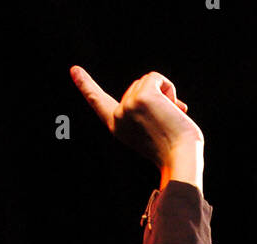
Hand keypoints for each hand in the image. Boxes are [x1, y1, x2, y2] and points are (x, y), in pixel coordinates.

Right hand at [69, 66, 203, 170]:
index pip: (99, 103)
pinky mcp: (143, 98)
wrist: (182, 161)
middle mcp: (119, 116)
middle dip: (157, 98)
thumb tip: (178, 107)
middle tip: (169, 123)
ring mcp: (129, 106)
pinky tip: (173, 109)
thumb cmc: (177, 154)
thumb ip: (154, 117)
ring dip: (166, 95)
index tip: (74, 70)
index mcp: (118, 128)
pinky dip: (169, 89)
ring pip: (148, 81)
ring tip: (171, 119)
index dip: (86, 86)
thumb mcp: (158, 134)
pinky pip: (157, 78)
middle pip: (138, 86)